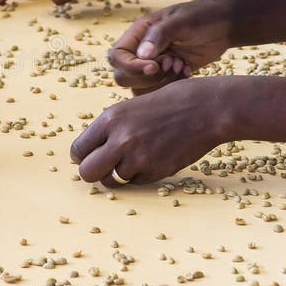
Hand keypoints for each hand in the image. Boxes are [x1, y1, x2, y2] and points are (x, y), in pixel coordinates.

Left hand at [70, 77, 230, 184]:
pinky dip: (140, 175)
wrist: (206, 109)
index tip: (90, 156)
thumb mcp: (131, 107)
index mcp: (110, 119)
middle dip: (93, 172)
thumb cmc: (169, 103)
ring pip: (113, 181)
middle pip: (87, 173)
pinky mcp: (156, 171)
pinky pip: (136, 182)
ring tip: (136, 158)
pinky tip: (154, 157)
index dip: (82, 156)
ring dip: (120, 174)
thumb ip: (110, 128)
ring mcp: (139, 158)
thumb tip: (90, 152)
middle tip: (104, 167)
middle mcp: (120, 139)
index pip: (79, 149)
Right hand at [109, 0, 231, 92]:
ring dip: (161, 83)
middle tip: (171, 64)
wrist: (224, 25)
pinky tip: (187, 70)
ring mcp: (153, 66)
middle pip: (123, 77)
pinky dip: (173, 87)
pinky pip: (158, 92)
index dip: (131, 66)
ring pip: (139, 88)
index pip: (117, 56)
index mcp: (137, 34)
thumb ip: (159, 35)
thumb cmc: (201, 16)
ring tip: (181, 65)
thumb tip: (142, 55)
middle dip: (147, 77)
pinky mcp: (167, 76)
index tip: (155, 66)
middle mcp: (140, 52)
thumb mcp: (180, 21)